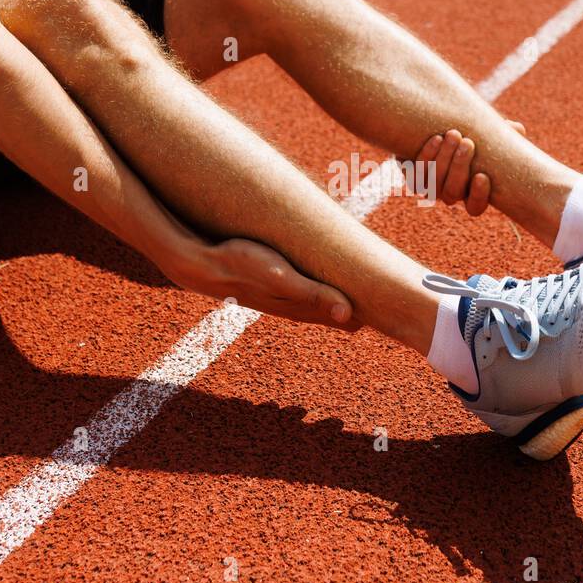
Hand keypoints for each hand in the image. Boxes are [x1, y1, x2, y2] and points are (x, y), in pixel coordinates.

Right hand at [172, 237, 359, 330]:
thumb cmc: (241, 267)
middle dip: (351, 310)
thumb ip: (314, 295)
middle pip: (329, 312)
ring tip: (350, 299)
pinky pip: (296, 291)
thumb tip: (349, 314)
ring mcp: (276, 295)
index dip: (362, 315)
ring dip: (332, 301)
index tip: (385, 313)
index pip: (341, 317)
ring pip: (313, 303)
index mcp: (299, 306)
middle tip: (377, 308)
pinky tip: (309, 284)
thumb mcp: (282, 278)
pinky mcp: (265, 283)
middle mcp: (290, 304)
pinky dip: (311, 291)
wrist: (197, 265)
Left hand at [415, 121, 526, 215]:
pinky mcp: (413, 175)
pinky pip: (416, 175)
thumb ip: (505, 134)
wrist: (436, 128)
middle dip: (459, 167)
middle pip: (452, 192)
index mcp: (471, 191)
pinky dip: (425, 157)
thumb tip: (517, 130)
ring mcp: (430, 186)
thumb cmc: (472, 133)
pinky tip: (436, 139)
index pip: (475, 207)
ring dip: (443, 159)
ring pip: (433, 184)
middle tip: (467, 142)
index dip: (478, 196)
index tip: (482, 176)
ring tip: (453, 135)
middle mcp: (450, 192)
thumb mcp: (491, 134)